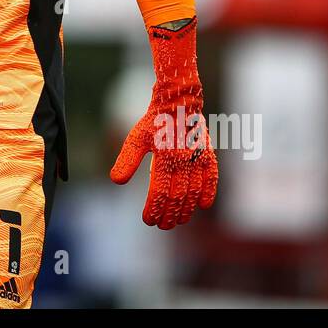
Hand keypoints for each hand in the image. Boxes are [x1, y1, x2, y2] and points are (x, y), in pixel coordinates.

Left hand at [109, 18, 218, 228]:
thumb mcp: (136, 139)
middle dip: (169, 214)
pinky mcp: (207, 154)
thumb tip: (116, 182)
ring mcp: (197, 158)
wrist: (177, 101)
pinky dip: (209, 191)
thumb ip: (127, 160)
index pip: (158, 192)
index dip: (153, 209)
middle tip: (162, 226)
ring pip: (193, 191)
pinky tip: (204, 205)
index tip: (148, 220)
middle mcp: (182, 160)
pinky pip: (211, 176)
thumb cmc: (154, 122)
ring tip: (178, 221)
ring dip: (186, 209)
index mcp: (164, 157)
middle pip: (176, 197)